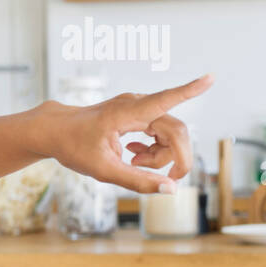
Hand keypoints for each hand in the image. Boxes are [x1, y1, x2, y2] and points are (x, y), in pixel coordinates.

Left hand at [34, 75, 212, 192]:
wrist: (54, 130)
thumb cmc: (74, 147)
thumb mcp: (104, 171)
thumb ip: (138, 180)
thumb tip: (171, 189)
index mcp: (126, 113)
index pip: (165, 100)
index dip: (190, 91)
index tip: (211, 77)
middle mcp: (136, 104)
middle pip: (175, 130)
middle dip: (174, 157)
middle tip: (167, 179)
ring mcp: (137, 106)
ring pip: (169, 133)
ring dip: (160, 154)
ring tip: (134, 162)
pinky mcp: (137, 112)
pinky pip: (159, 131)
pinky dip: (153, 148)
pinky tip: (134, 154)